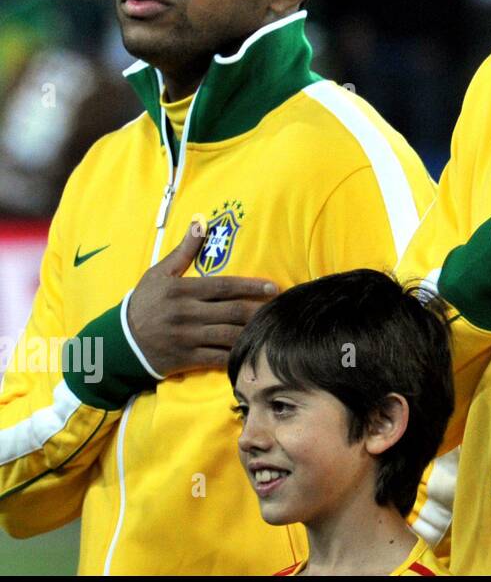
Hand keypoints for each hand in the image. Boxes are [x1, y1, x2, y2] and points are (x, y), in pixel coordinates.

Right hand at [126, 222, 278, 375]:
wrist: (119, 342)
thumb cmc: (144, 303)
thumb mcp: (159, 274)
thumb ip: (184, 251)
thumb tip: (200, 222)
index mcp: (182, 290)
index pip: (224, 286)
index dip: (252, 286)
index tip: (274, 287)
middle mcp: (186, 313)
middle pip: (232, 311)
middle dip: (259, 310)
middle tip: (281, 308)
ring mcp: (187, 338)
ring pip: (229, 335)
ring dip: (253, 332)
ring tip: (272, 328)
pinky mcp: (186, 359)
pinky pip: (218, 358)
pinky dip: (237, 355)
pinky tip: (254, 351)